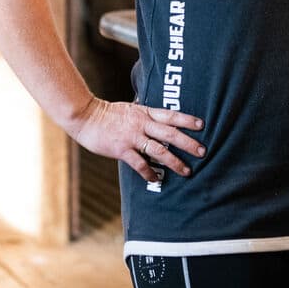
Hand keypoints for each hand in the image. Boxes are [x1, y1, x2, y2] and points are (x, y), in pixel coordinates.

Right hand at [69, 98, 204, 183]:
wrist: (85, 116)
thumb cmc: (107, 114)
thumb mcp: (130, 108)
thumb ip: (145, 115)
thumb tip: (158, 119)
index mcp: (145, 113)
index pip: (171, 115)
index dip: (187, 119)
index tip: (202, 125)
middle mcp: (141, 124)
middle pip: (170, 133)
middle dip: (188, 143)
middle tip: (202, 151)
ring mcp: (132, 137)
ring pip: (159, 150)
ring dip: (175, 161)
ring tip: (187, 170)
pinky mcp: (121, 149)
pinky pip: (139, 164)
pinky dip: (149, 172)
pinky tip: (156, 179)